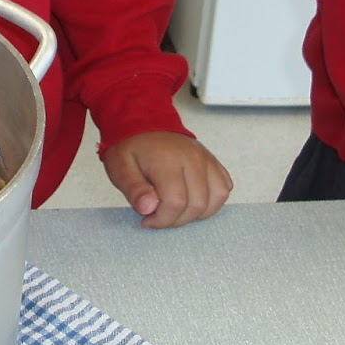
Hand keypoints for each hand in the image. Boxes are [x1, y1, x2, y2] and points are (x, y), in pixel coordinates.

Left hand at [102, 131, 231, 228]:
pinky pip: (223, 188)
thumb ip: (134, 189)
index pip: (175, 203)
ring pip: (215, 199)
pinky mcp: (213, 162)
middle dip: (176, 219)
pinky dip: (211, 202)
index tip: (147, 219)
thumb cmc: (131, 148)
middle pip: (196, 205)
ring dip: (195, 213)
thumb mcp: (120, 167)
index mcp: (167, 160)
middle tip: (158, 214)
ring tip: (174, 208)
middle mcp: (192, 158)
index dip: (162, 219)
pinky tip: (191, 201)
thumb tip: (148, 208)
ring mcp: (206, 159)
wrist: (144, 124)